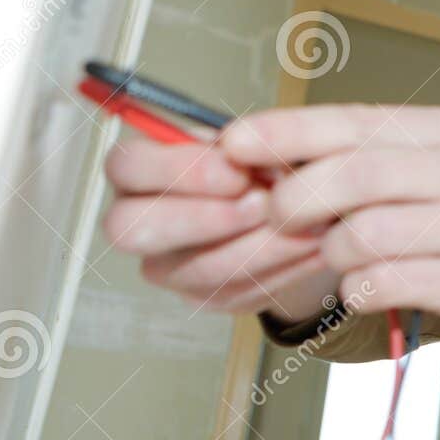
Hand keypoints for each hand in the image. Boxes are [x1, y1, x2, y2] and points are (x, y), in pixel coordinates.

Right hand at [101, 133, 339, 320]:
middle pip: (133, 229)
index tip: (237, 171)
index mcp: (137, 170)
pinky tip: (313, 247)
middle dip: (206, 218)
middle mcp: (136, 222)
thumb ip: (244, 146)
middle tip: (262, 205)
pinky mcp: (205, 298)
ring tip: (304, 226)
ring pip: (198, 269)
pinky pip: (238, 291)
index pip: (126, 166)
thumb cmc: (253, 163)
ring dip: (259, 247)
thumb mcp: (248, 142)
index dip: (179, 171)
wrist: (284, 207)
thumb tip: (255, 160)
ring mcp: (167, 268)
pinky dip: (283, 267)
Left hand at [216, 104, 439, 353]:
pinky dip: (357, 289)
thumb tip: (259, 153)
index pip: (357, 121)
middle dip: (299, 197)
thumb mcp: (418, 173)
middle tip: (279, 217)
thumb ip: (353, 159)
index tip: (234, 144)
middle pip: (359, 174)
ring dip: (333, 252)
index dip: (289, 131)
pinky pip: (385, 283)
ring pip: (366, 234)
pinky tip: (368, 286)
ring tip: (345, 257)